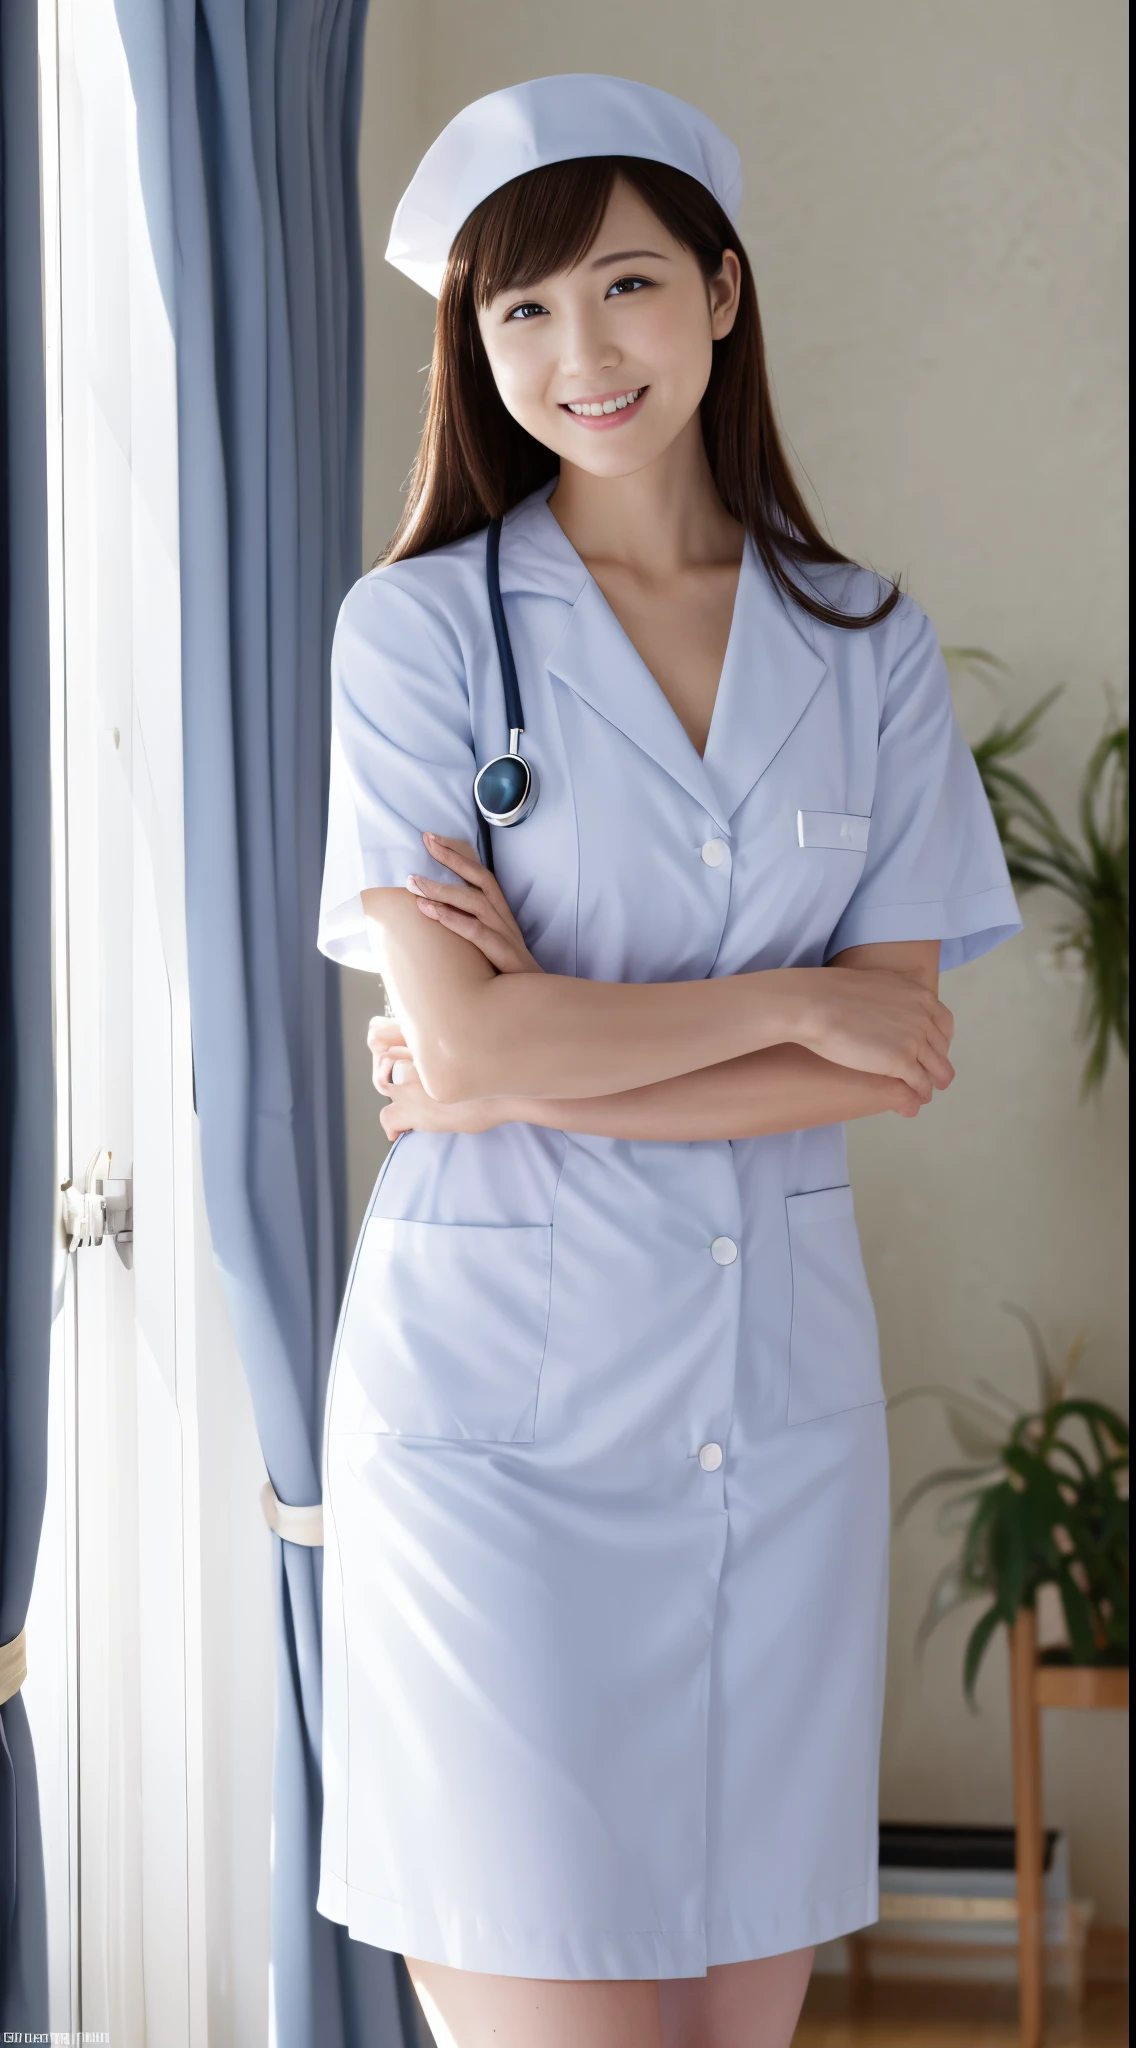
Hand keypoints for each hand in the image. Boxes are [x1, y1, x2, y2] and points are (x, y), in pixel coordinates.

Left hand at [406, 834, 542, 974]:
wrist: (537, 1000)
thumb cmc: (507, 976)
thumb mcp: (488, 946)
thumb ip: (468, 929)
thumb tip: (436, 916)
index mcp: (501, 914)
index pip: (481, 876)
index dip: (459, 856)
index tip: (433, 839)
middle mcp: (504, 919)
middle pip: (480, 880)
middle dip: (452, 859)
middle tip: (426, 842)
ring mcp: (506, 936)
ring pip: (475, 903)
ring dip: (442, 890)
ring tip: (414, 882)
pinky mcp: (504, 955)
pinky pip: (477, 932)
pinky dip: (453, 920)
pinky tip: (430, 911)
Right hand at [798, 968, 955, 1100]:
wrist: (817, 1003)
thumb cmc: (834, 993)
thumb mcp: (878, 984)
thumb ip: (894, 997)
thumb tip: (891, 1005)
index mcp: (920, 996)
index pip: (944, 1024)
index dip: (940, 1041)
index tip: (933, 1051)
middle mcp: (923, 1017)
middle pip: (941, 1048)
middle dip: (937, 1063)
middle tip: (931, 1075)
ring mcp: (915, 1040)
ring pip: (937, 1069)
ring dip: (934, 1082)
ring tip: (927, 1092)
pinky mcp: (901, 1061)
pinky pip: (920, 1083)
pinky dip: (921, 1093)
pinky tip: (916, 1098)